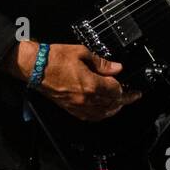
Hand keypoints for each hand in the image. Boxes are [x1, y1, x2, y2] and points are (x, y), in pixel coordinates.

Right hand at [2, 41, 141, 121]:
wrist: (35, 67)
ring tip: (120, 105)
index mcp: (91, 84)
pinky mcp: (70, 108)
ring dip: (113, 109)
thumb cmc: (56, 57)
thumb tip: (117, 68)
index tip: (133, 89)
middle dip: (124, 100)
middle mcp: (86, 99)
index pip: (115, 91)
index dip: (125, 89)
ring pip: (102, 114)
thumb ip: (102, 63)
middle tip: (132, 97)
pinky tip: (103, 112)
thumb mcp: (82, 53)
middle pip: (111, 104)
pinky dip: (100, 115)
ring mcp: (77, 106)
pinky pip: (89, 117)